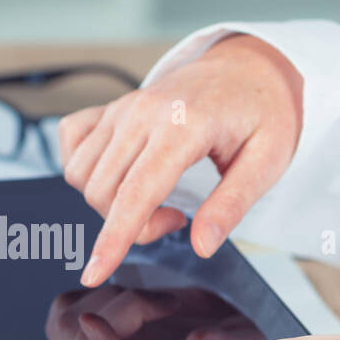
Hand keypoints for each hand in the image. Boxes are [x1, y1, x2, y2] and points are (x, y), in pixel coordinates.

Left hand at [44, 287, 177, 339]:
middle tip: (165, 303)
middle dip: (121, 309)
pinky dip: (80, 295)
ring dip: (104, 299)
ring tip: (150, 299)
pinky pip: (63, 311)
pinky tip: (114, 292)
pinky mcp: (95, 330)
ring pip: (68, 325)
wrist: (230, 338)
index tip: (93, 322)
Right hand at [58, 33, 302, 286]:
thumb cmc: (261, 111)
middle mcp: (143, 112)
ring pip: (83, 175)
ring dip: (112, 202)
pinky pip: (72, 146)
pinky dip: (85, 171)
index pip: (135, 193)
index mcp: (183, 124)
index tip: (94, 273)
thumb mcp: (267, 161)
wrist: (248, 66)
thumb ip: (231, 205)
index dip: (113, 239)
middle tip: (178, 218)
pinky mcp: (110, 107)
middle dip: (132, 225)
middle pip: (104, 192)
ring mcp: (122, 108)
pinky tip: (120, 175)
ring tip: (157, 195)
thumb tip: (202, 245)